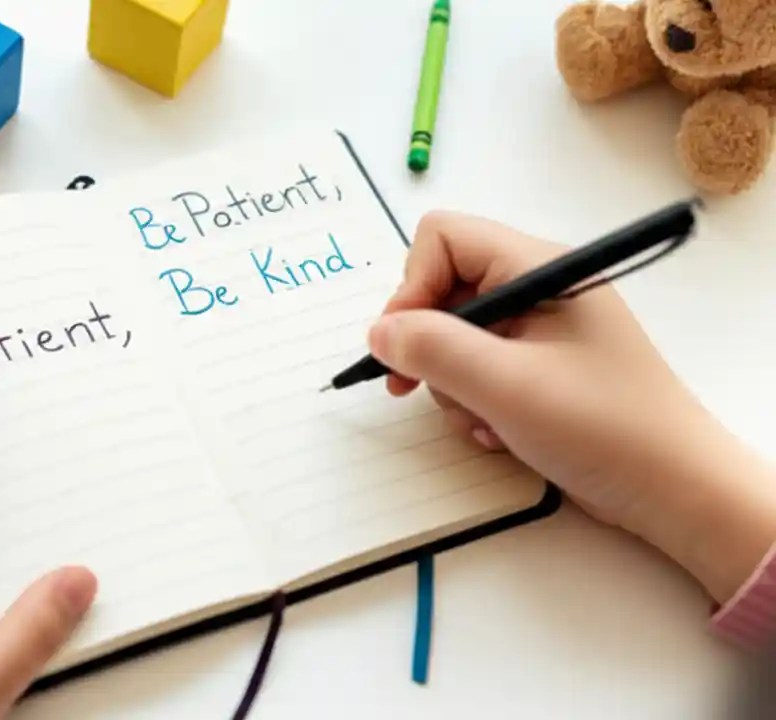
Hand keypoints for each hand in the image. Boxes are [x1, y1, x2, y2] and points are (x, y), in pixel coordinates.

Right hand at [371, 211, 775, 602]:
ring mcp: (541, 331)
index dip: (412, 286)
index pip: (443, 238)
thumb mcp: (506, 385)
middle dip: (429, 345)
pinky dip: (476, 403)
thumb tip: (379, 333)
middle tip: (419, 389)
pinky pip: (480, 371)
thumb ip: (433, 349)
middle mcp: (539, 288)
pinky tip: (500, 433)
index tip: (405, 343)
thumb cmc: (602, 427)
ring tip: (484, 420)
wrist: (674, 490)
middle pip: (444, 290)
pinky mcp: (541, 370)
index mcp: (540, 267)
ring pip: (456, 338)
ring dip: (453, 385)